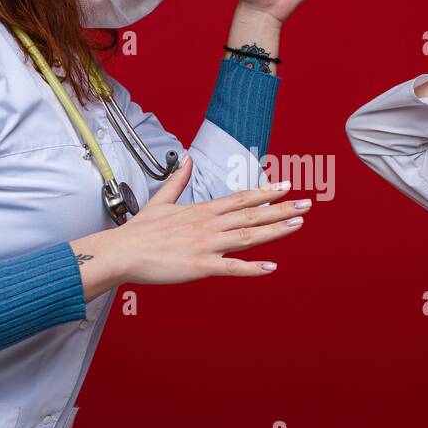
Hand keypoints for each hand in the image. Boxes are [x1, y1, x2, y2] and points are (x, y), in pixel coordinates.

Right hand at [76, 156, 309, 289]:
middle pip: (251, 215)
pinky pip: (230, 267)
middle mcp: (209, 224)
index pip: (240, 198)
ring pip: (248, 236)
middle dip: (280, 209)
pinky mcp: (199, 266)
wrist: (121, 252)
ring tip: (297, 224)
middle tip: (306, 204)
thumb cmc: (140, 231)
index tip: (286, 187)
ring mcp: (206, 244)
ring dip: (275, 230)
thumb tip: (185, 159)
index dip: (265, 193)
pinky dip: (251, 268)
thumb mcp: (160, 200)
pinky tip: (271, 267)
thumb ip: (178, 181)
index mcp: (202, 210)